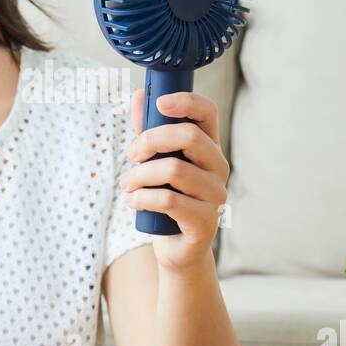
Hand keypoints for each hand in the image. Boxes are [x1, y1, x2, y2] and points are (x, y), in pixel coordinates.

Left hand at [118, 88, 229, 275]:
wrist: (178, 250)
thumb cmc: (168, 201)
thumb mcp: (156, 163)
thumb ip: (149, 132)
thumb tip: (138, 95)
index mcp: (209, 148)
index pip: (208, 113)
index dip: (186, 102)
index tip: (159, 103)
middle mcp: (219, 168)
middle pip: (190, 137)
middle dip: (151, 140)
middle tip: (131, 154)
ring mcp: (216, 195)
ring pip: (174, 170)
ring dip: (139, 176)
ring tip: (126, 186)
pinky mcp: (206, 220)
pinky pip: (169, 200)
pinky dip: (143, 198)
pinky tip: (133, 201)